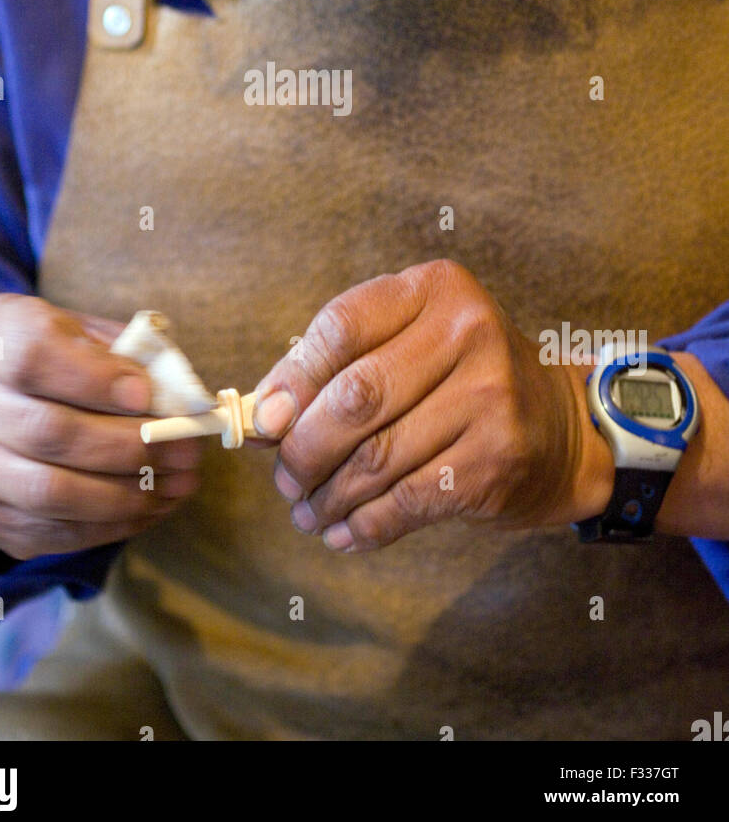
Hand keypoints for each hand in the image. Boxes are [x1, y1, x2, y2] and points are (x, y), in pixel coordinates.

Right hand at [0, 294, 203, 559]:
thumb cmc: (58, 354)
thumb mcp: (87, 331)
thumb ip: (127, 354)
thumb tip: (176, 400)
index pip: (31, 357)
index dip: (93, 379)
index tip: (146, 394)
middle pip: (45, 432)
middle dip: (128, 446)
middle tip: (186, 448)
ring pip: (46, 492)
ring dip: (125, 495)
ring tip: (179, 483)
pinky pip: (47, 532)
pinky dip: (108, 526)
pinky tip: (151, 507)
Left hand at [251, 260, 614, 551]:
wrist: (558, 427)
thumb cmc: (459, 380)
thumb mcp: (407, 344)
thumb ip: (337, 367)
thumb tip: (264, 420)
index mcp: (435, 289)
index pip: (342, 327)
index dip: (292, 379)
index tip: (265, 424)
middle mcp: (468, 332)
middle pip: (355, 398)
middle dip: (304, 449)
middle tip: (286, 478)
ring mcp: (489, 397)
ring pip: (376, 458)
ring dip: (328, 496)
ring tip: (308, 510)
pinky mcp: (497, 460)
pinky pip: (408, 501)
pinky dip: (364, 524)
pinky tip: (343, 532)